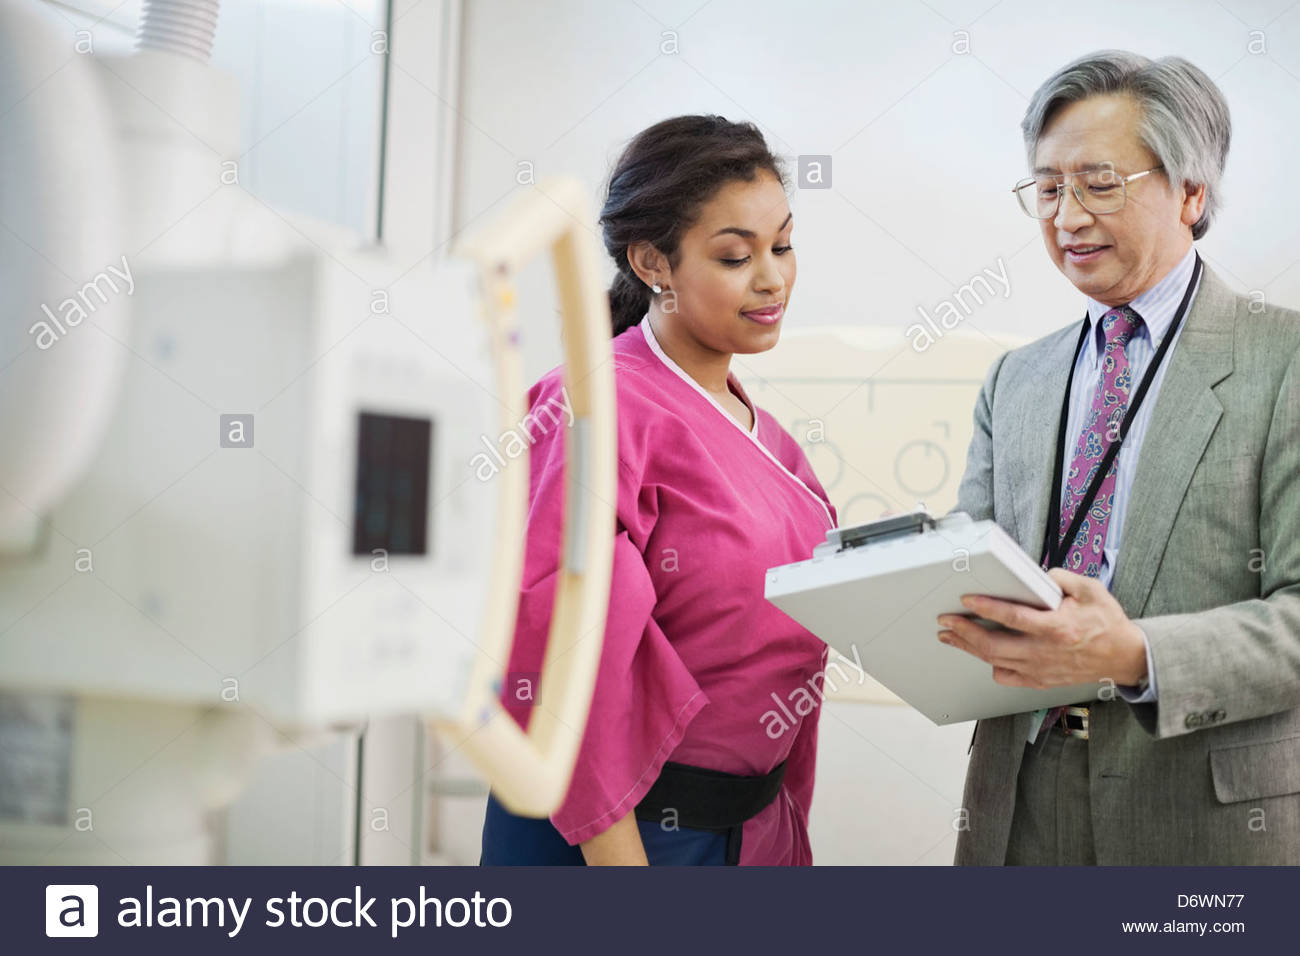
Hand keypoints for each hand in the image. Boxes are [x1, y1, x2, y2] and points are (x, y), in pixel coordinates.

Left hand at [935, 568, 1147, 688]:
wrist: (1124, 657)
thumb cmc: (1106, 623)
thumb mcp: (1091, 590)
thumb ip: (1062, 578)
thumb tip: (1038, 575)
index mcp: (1056, 627)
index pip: (1012, 617)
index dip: (985, 607)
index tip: (966, 599)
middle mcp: (1044, 651)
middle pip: (994, 645)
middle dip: (964, 631)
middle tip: (946, 621)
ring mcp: (1041, 669)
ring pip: (995, 661)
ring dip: (969, 647)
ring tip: (951, 636)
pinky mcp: (1041, 680)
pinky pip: (1008, 677)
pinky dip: (992, 666)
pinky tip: (982, 654)